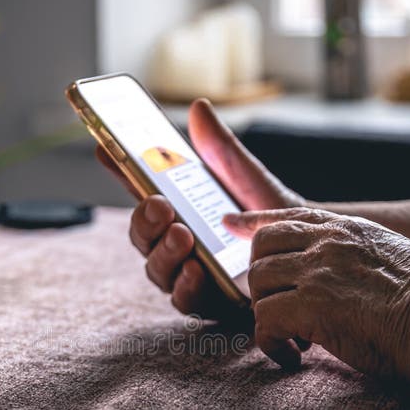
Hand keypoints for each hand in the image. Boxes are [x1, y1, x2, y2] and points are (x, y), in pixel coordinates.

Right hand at [97, 97, 306, 320]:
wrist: (304, 251)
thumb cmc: (268, 214)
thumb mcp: (245, 178)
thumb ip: (221, 149)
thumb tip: (199, 108)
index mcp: (176, 211)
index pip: (139, 191)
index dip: (118, 170)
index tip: (104, 146)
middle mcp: (173, 244)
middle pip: (142, 236)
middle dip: (144, 221)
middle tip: (160, 205)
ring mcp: (185, 275)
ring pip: (156, 269)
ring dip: (164, 252)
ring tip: (182, 234)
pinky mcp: (206, 302)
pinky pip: (184, 300)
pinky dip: (185, 285)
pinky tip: (195, 268)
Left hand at [224, 207, 409, 393]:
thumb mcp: (390, 258)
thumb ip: (355, 256)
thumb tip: (333, 276)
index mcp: (348, 230)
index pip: (289, 216)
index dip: (256, 223)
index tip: (232, 226)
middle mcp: (329, 243)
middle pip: (261, 248)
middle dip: (260, 281)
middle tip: (277, 309)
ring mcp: (318, 271)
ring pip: (258, 285)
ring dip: (266, 316)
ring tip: (293, 340)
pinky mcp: (312, 305)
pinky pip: (264, 321)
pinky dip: (271, 344)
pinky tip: (291, 359)